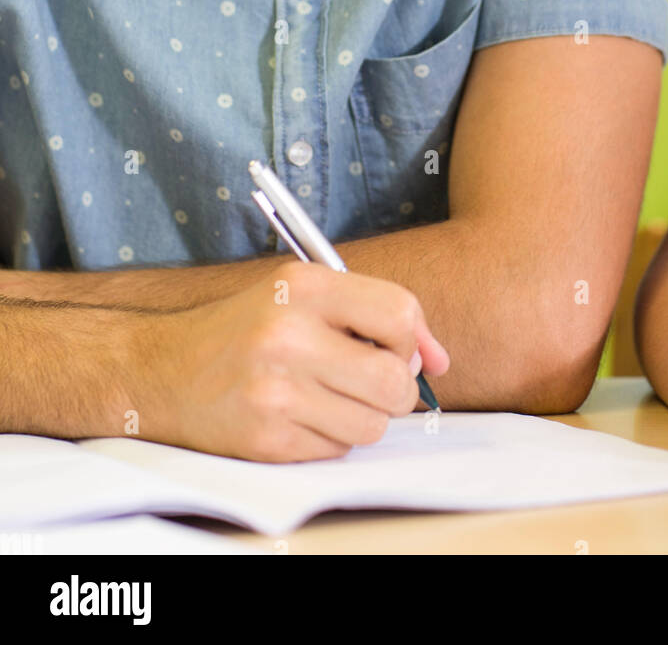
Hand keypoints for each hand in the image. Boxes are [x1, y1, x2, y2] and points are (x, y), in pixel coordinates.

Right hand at [130, 263, 449, 461]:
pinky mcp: (266, 438)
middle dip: (395, 390)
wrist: (161, 369)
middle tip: (369, 383)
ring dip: (360, 417)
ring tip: (325, 398)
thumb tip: (438, 360)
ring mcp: (276, 390)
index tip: (404, 353)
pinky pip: (336, 450)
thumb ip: (371, 312)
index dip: (415, 341)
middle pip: (394, 380)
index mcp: (304, 286)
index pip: (400, 312)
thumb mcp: (300, 294)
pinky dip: (328, 439)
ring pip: (371, 424)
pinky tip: (297, 417)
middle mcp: (289, 334)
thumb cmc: (244, 329)